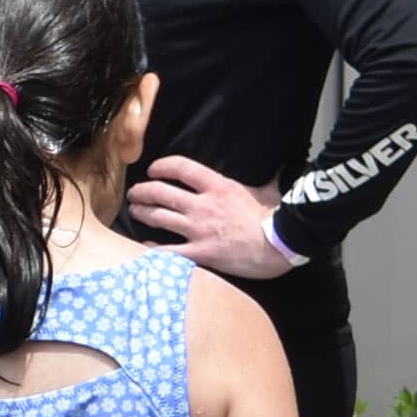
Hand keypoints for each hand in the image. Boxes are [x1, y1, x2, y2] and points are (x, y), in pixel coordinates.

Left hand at [125, 153, 295, 279]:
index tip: (153, 169)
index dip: (162, 166)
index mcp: (218, 187)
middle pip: (159, 192)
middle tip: (135, 194)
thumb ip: (266, 176)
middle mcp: (202, 206)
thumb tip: (280, 163)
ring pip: (157, 218)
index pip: (181, 168)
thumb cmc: (277, 218)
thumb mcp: (269, 190)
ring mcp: (198, 229)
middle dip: (141, 192)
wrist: (282, 245)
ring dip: (141, 214)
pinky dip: (151, 248)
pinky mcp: (199, 252)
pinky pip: (167, 250)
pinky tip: (144, 246)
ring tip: (134, 212)